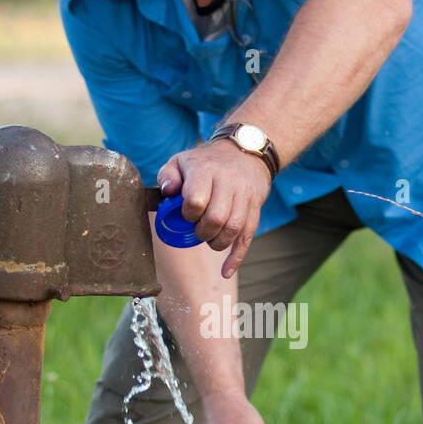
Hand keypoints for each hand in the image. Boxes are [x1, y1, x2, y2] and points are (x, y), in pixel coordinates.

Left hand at [157, 139, 271, 278]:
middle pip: (216, 218)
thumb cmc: (206, 162)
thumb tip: (168, 193)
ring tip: (209, 239)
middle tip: (197, 230)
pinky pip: (248, 236)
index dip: (188, 214)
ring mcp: (244, 195)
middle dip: (202, 232)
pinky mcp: (255, 207)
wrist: (245, 153)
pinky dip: (236, 257)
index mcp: (205, 170)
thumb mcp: (180, 161)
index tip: (187, 214)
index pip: (196, 200)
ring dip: (217, 243)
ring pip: (233, 229)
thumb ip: (167, 176)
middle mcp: (228, 181)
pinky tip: (226, 271)